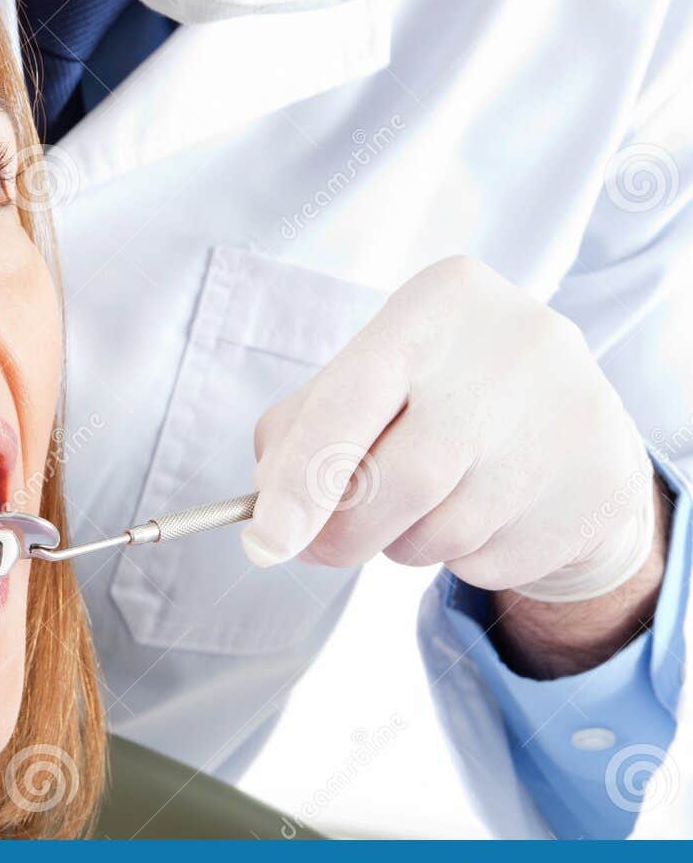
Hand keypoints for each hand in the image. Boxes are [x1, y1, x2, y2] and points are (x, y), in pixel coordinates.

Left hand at [243, 257, 657, 602]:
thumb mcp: (366, 379)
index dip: (299, 482)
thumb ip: (302, 434)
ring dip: (402, 543)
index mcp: (441, 301)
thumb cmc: (435, 395)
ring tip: (416, 507)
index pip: (349, 401)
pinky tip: (482, 513)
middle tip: (317, 549)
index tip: (263, 542)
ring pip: (443, 533)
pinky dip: (461, 557)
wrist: (568, 419)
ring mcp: (570, 417)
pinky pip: (492, 561)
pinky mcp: (599, 488)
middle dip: (342, 531)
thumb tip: (272, 520)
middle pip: (400, 479)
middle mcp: (517, 348)